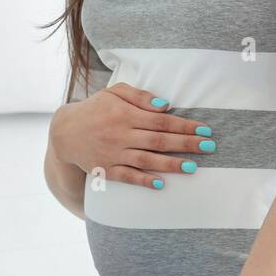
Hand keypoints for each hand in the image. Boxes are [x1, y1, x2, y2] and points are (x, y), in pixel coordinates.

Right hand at [49, 83, 215, 189]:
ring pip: (147, 160)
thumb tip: (166, 105)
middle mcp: (121, 134)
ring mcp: (114, 153)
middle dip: (187, 144)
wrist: (65, 131)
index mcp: (126, 114)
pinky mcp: (106, 169)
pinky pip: (128, 177)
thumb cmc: (96, 108)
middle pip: (159, 140)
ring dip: (170, 164)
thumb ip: (141, 96)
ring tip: (192, 167)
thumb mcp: (115, 92)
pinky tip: (162, 184)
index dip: (185, 125)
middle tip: (209, 147)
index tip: (205, 129)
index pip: (162, 121)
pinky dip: (144, 181)